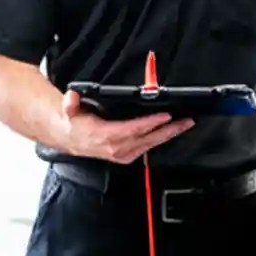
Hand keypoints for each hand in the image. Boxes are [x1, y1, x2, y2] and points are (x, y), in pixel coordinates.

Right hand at [56, 89, 194, 164]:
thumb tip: (71, 98)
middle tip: (185, 121)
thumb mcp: (69, 110)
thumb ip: (70, 103)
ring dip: (168, 135)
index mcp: (104, 136)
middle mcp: (116, 148)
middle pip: (147, 139)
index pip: (133, 129)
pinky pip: (147, 148)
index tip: (165, 116)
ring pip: (150, 145)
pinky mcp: (126, 157)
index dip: (151, 123)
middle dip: (169, 130)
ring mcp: (122, 154)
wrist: (70, 138)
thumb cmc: (75, 123)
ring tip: (184, 125)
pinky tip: (170, 133)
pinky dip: (159, 140)